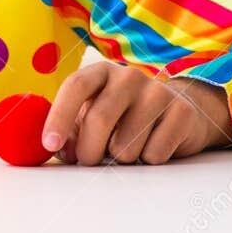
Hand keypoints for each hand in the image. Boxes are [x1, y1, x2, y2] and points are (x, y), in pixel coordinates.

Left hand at [41, 63, 231, 164]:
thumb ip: (71, 131)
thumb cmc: (124, 117)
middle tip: (90, 160)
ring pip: (126, 144)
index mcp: (101, 72)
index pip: (76, 86)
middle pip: (99, 119)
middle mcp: (129, 77)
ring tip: (129, 146)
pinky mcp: (182, 112)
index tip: (50, 144)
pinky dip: (147, 160)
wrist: (177, 113)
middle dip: (88, 151)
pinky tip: (153, 145)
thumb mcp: (93, 116)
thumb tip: (58, 149)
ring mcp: (158, 92)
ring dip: (121, 158)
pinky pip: (154, 154)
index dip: (59, 116)